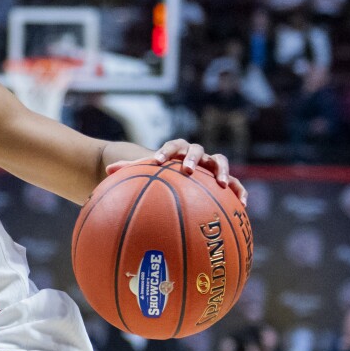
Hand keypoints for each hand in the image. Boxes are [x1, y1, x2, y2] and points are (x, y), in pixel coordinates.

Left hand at [106, 139, 245, 204]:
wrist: (184, 173)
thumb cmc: (164, 173)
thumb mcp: (148, 171)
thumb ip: (130, 169)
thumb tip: (107, 170)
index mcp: (178, 151)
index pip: (173, 146)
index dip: (166, 152)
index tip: (159, 161)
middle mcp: (196, 155)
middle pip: (198, 149)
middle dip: (194, 158)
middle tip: (188, 169)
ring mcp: (211, 166)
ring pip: (221, 161)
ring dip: (221, 170)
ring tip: (221, 183)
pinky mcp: (224, 180)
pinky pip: (235, 184)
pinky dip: (239, 191)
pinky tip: (242, 204)